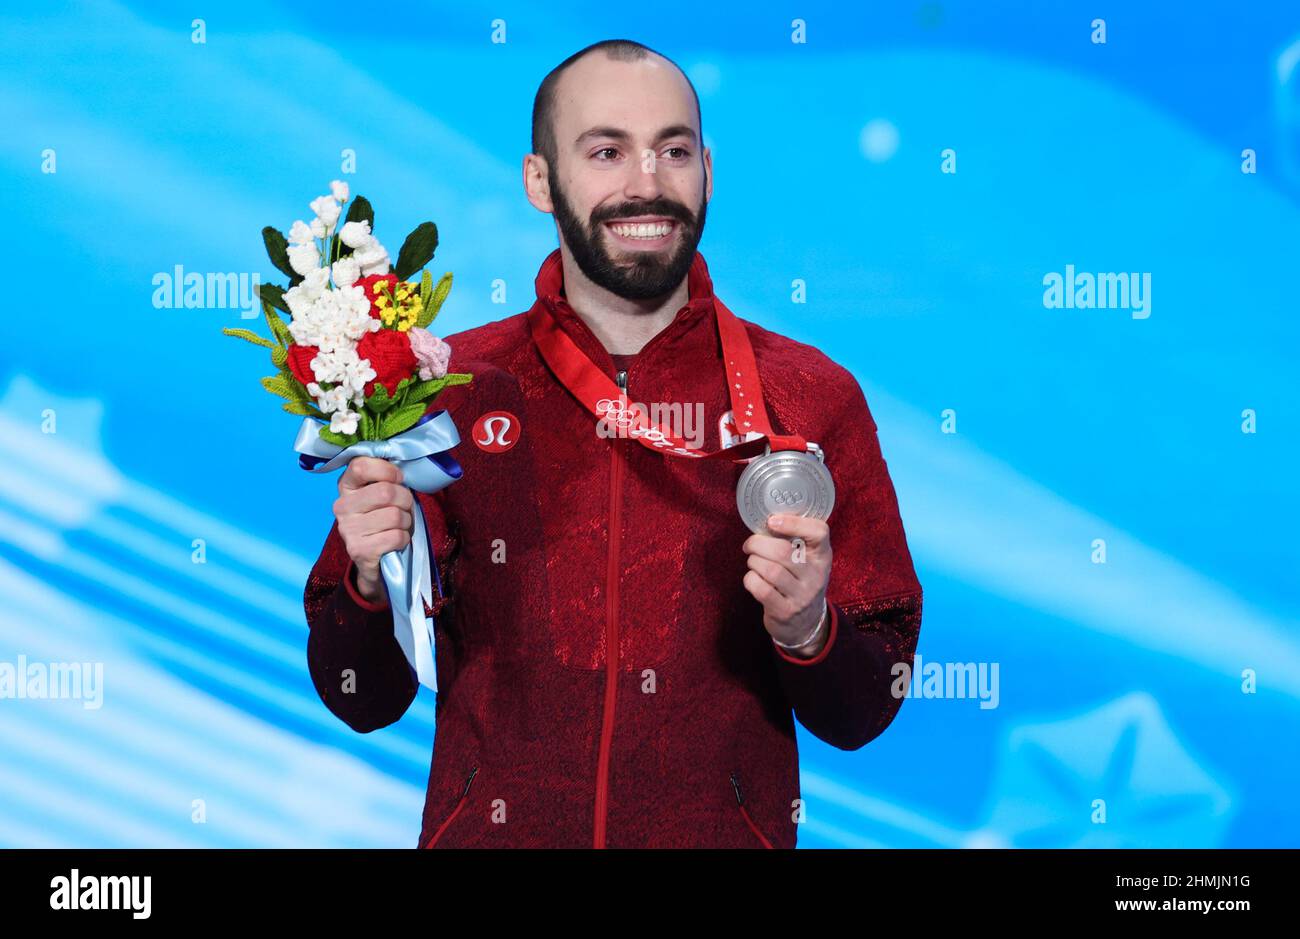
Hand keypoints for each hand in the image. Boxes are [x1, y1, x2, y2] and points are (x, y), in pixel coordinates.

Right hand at [334, 456, 413, 603]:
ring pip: (395, 515)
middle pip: (386, 492)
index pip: (362, 465)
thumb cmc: (383, 518)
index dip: (388, 471)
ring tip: (398, 526)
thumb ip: (385, 477)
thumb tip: (400, 468)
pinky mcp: (359, 550)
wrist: (375, 560)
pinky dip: (404, 539)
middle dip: (405, 500)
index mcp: (346, 486)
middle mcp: (342, 506)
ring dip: (406, 522)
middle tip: (403, 508)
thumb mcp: (381, 494)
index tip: (398, 479)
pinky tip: (395, 541)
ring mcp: (348, 529)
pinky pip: (396, 536)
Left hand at [741, 513, 832, 656]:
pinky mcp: (785, 611)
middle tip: (750, 545)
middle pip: (782, 551)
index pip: (819, 532)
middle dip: (757, 544)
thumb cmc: (801, 582)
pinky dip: (750, 579)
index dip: (793, 522)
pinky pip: (761, 589)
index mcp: (823, 556)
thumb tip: (766, 520)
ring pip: (770, 570)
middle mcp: (816, 575)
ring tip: (753, 562)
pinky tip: (753, 578)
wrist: (807, 624)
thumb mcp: (808, 561)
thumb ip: (794, 541)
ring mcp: (802, 595)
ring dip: (753, 562)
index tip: (772, 521)